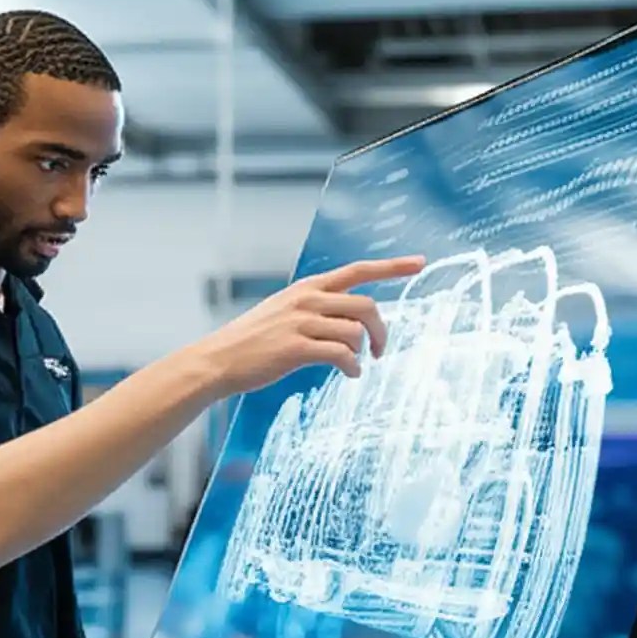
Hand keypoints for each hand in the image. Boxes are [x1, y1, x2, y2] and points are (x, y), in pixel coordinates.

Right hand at [208, 255, 426, 395]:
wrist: (217, 360)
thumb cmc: (250, 341)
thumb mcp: (281, 311)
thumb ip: (312, 308)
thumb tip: (347, 320)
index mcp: (306, 288)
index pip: (356, 269)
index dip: (391, 266)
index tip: (419, 262)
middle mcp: (306, 300)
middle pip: (366, 305)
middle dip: (382, 330)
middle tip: (381, 350)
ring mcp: (300, 323)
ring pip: (355, 331)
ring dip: (364, 352)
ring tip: (354, 364)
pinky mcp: (295, 348)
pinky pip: (341, 354)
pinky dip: (353, 367)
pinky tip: (349, 374)